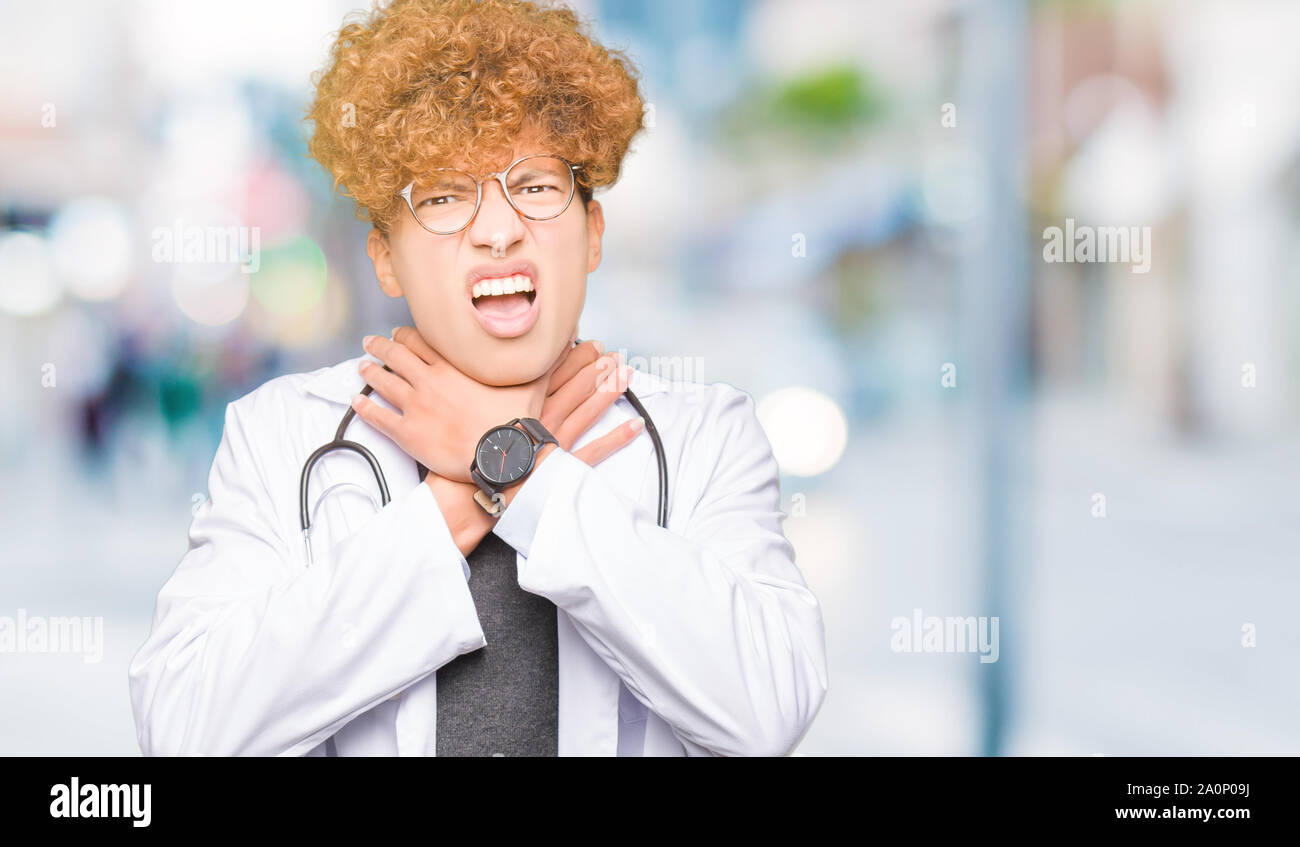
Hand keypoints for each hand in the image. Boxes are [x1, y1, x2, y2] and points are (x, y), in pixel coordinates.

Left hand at [349, 328, 555, 482]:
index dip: (407, 335)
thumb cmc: (516, 422)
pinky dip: (364, 407)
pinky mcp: (407, 433)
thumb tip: (567, 335)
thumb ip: (543, 358)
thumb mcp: (533, 383)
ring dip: (369, 371)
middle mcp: (430, 381)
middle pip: (396, 355)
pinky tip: (356, 402)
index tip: (400, 333)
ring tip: (362, 367)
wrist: (502, 456)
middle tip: (371, 342)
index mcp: (454, 367)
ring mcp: (416, 407)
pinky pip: (378, 417)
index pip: (422, 341)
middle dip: (381, 345)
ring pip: (383, 382)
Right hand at [421, 337, 645, 557]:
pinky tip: (636, 425)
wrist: (464, 494)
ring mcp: (554, 441)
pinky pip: (596, 450)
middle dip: (592, 365)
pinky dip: (618, 438)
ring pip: (588, 408)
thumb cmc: (457, 458)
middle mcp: (540, 417)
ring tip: (625, 372)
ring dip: (608, 390)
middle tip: (607, 350)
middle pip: (572, 383)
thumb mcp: (451, 411)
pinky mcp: (562, 466)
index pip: (547, 368)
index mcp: (516, 403)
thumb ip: (450, 381)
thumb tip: (434, 352)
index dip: (565, 351)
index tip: (579, 335)